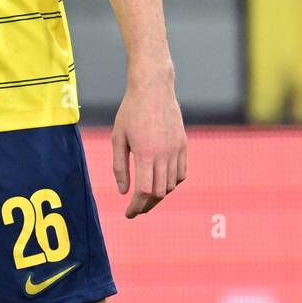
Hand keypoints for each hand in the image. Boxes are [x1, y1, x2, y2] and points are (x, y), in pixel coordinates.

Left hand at [112, 66, 186, 218]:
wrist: (153, 88)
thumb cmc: (131, 111)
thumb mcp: (118, 137)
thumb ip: (120, 166)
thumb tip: (123, 191)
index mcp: (145, 153)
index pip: (144, 192)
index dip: (136, 207)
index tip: (129, 213)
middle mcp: (164, 154)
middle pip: (159, 193)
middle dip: (146, 205)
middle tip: (136, 209)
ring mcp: (176, 149)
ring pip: (171, 185)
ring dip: (159, 195)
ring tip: (146, 196)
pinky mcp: (183, 145)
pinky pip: (181, 173)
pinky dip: (172, 183)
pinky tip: (162, 183)